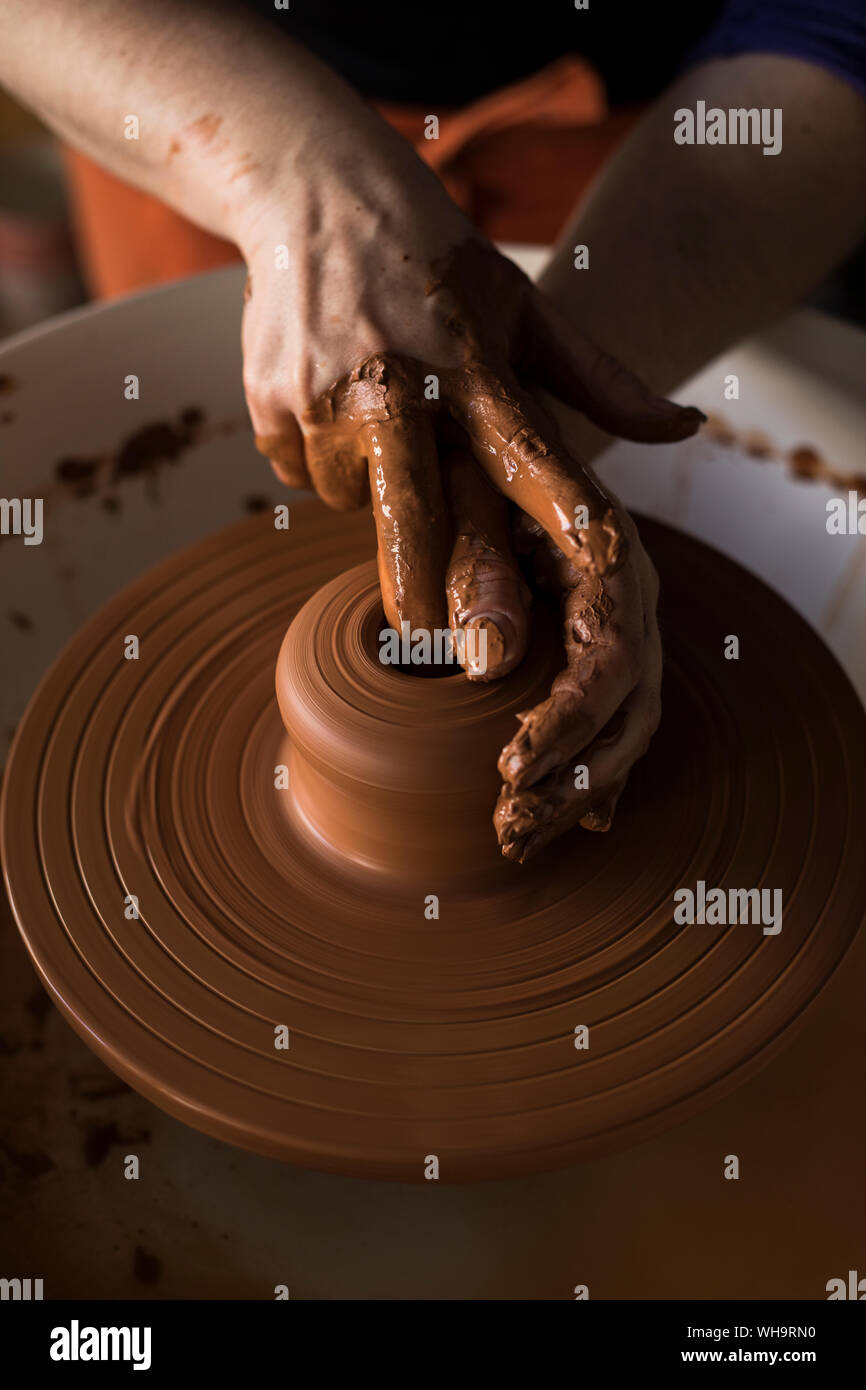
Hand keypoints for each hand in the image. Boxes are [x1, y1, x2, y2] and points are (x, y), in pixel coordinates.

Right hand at [239, 128, 701, 677]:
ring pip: (352, 498)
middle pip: (410, 511)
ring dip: (371, 486)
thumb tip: (687, 428)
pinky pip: (301, 471)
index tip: (532, 619)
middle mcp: (397, 384)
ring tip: (381, 416)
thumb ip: (602, 380)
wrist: (312, 187)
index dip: (530, 537)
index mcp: (474, 365)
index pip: (516, 461)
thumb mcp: (525, 306)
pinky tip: (331, 399)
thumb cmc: (437, 257)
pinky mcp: (267, 403)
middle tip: (428, 640)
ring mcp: (322, 396)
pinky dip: (320, 458)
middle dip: (420, 584)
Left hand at [493, 445, 662, 861]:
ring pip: (625, 726)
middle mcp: (631, 594)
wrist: (492, 416)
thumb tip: (483, 659)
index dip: (568, 718)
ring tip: (520, 838)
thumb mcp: (461, 489)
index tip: (511, 767)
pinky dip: (594, 774)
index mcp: (609, 551)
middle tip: (508, 828)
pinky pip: (615, 723)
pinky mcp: (601, 647)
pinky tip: (581, 822)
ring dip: (577, 791)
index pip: (609, 653)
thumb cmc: (468, 446)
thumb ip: (473, 561)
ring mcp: (624, 624)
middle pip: (628, 706)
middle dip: (572, 778)